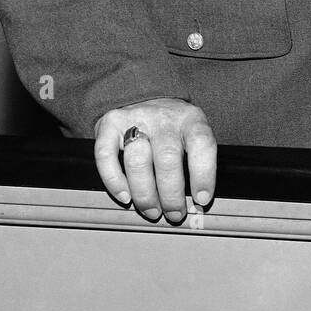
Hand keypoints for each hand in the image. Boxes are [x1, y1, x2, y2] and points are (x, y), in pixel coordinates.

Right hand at [94, 98, 216, 222]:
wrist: (142, 95)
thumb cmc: (172, 127)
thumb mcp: (192, 132)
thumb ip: (196, 160)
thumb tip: (199, 203)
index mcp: (190, 118)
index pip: (202, 143)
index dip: (204, 174)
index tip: (202, 199)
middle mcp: (163, 117)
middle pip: (168, 158)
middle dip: (171, 195)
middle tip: (174, 215)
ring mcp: (135, 118)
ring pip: (138, 160)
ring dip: (145, 194)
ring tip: (152, 211)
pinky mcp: (109, 124)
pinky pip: (106, 156)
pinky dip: (114, 181)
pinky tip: (125, 197)